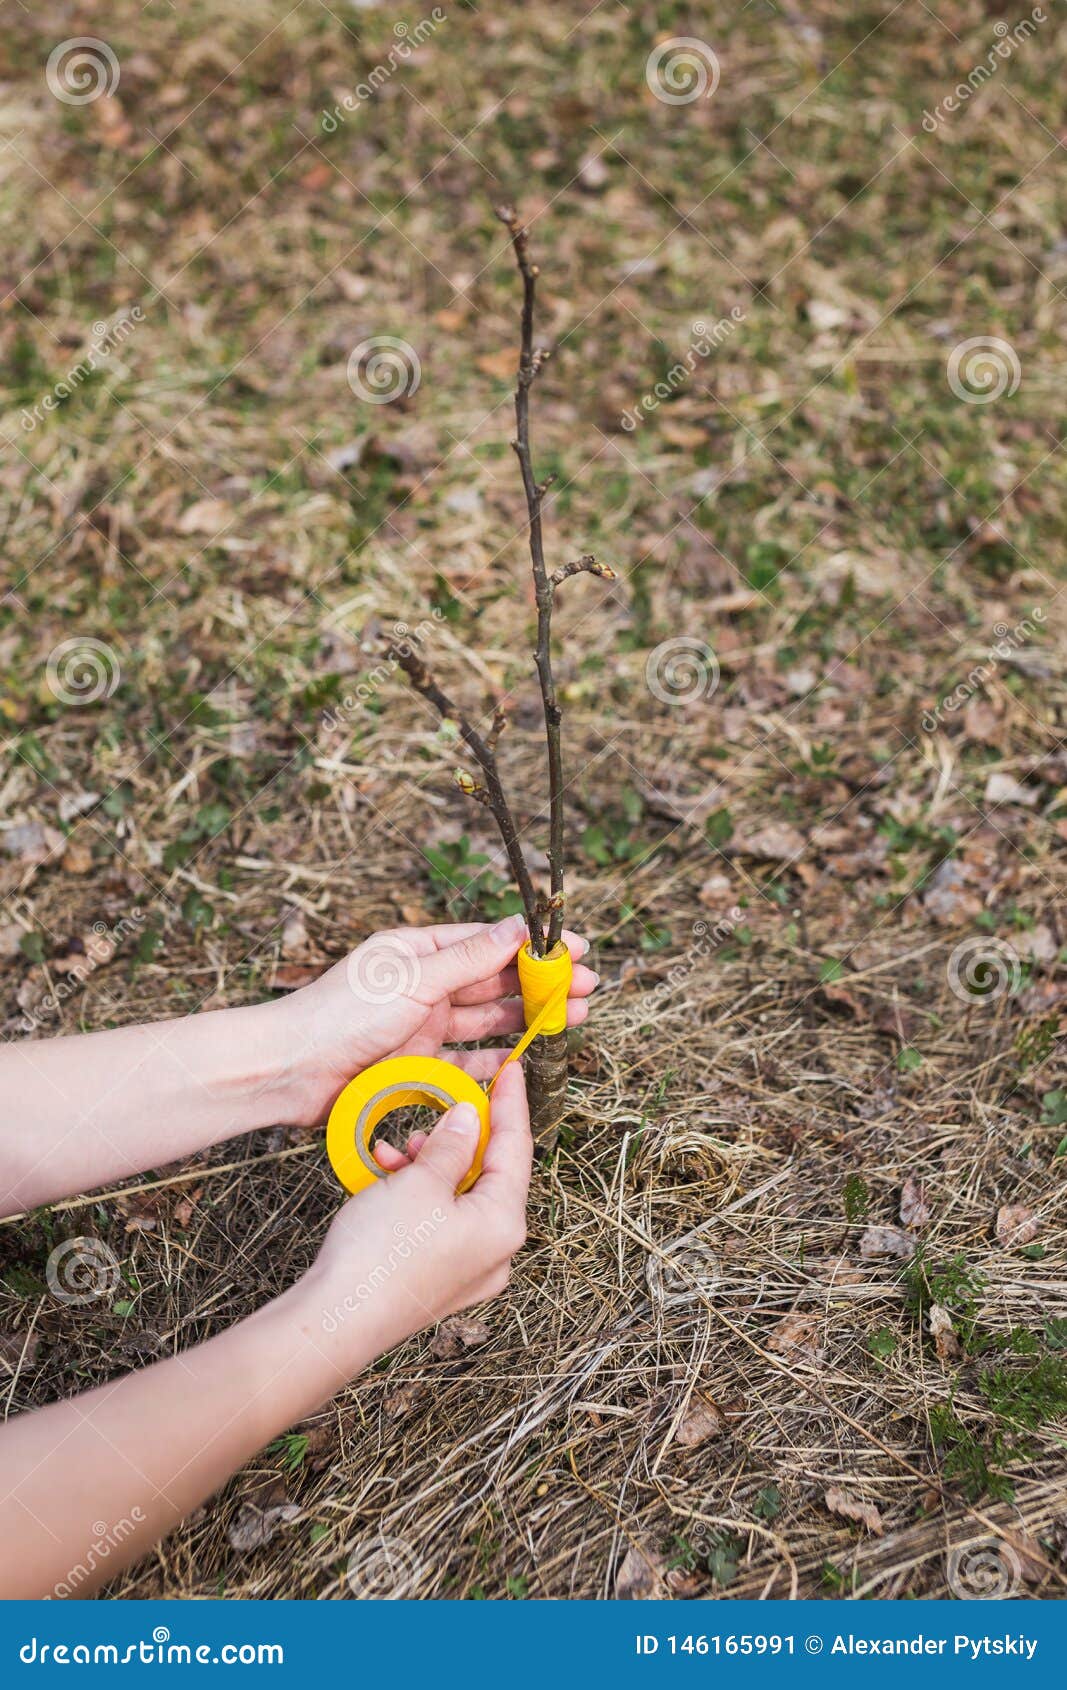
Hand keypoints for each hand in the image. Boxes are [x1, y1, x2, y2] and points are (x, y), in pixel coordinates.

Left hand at [269, 914, 596, 1126]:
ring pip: (487, 1019)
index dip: (534, 946)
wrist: (292, 1071)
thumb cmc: (343, 1015)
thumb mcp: (415, 979)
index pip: (488, 941)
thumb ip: (471, 957)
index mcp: (418, 951)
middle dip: (541, 983)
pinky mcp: (417, 1065)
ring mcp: (421, 1026)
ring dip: (528, 1018)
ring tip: (572, 1019)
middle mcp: (423, 986)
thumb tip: (518, 927)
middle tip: (589, 988)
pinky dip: (497, 1060)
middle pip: (494, 980)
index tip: (576, 948)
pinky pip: (467, 1062)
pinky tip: (527, 1059)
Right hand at [304, 1060, 531, 1366]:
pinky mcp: (440, 1281)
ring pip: (461, 1198)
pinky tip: (389, 1179)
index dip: (511, 1104)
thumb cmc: (380, 1253)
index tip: (512, 1069)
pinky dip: (420, 1197)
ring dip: (433, 1166)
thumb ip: (451, 1144)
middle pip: (490, 1174)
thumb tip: (470, 1117)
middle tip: (442, 1105)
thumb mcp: (419, 1182)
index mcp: (504, 1224)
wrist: (336, 1321)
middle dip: (460, 1137)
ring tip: (400, 1149)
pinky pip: (441, 1224)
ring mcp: (470, 1271)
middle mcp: (497, 1252)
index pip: (516, 1149)